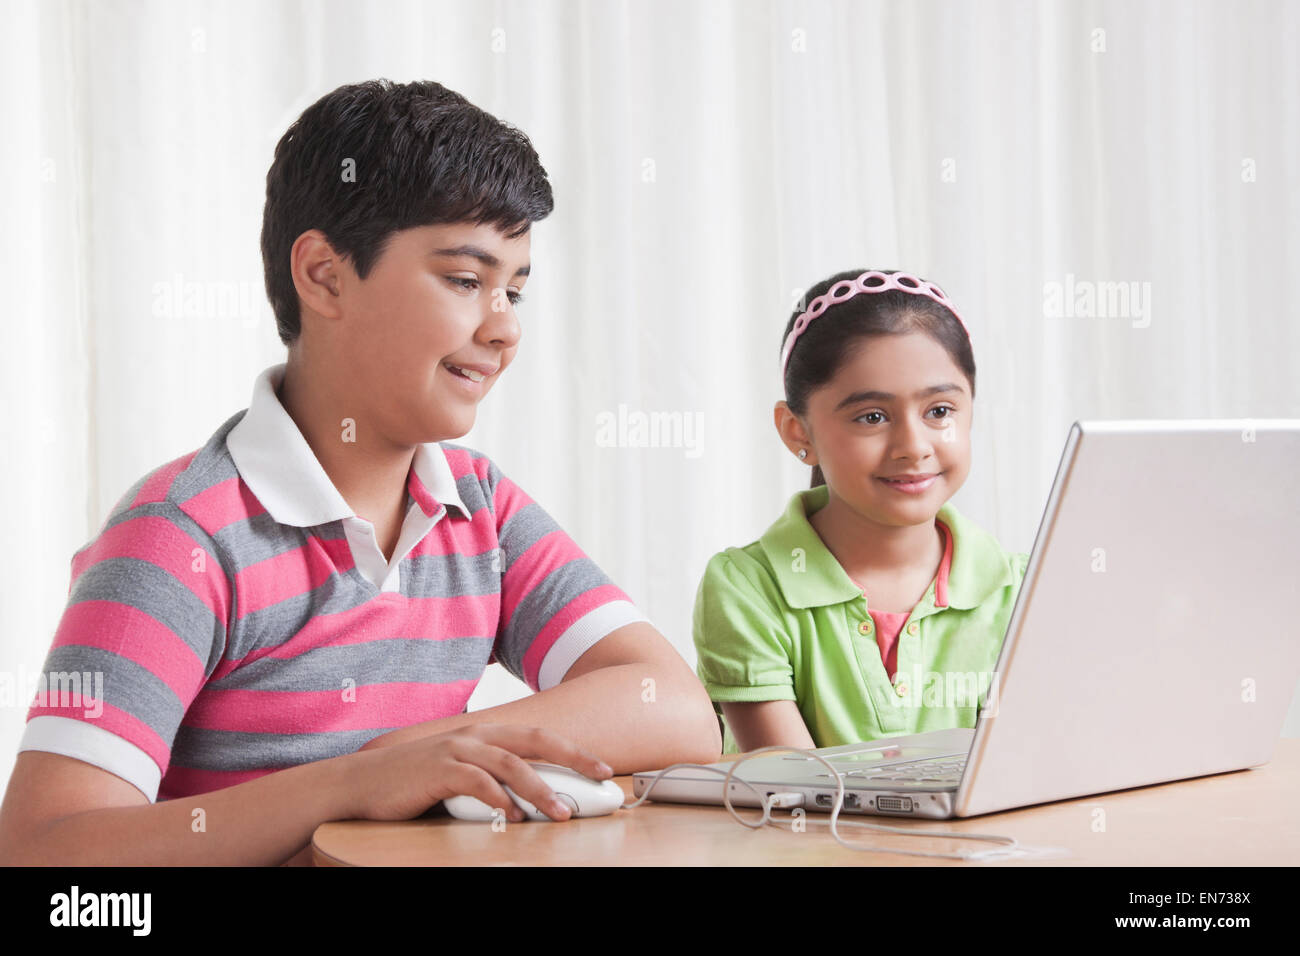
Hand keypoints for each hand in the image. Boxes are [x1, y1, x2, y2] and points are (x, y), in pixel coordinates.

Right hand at [347, 723, 614, 822]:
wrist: (361, 783)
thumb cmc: (414, 782)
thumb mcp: (459, 773)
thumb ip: (492, 777)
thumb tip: (530, 799)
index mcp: (485, 732)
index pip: (539, 737)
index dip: (573, 750)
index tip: (602, 767)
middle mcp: (476, 734)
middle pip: (536, 741)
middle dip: (573, 757)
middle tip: (602, 776)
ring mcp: (457, 749)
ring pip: (512, 764)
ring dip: (540, 790)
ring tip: (560, 813)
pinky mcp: (439, 770)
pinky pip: (478, 783)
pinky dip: (500, 800)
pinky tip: (513, 818)